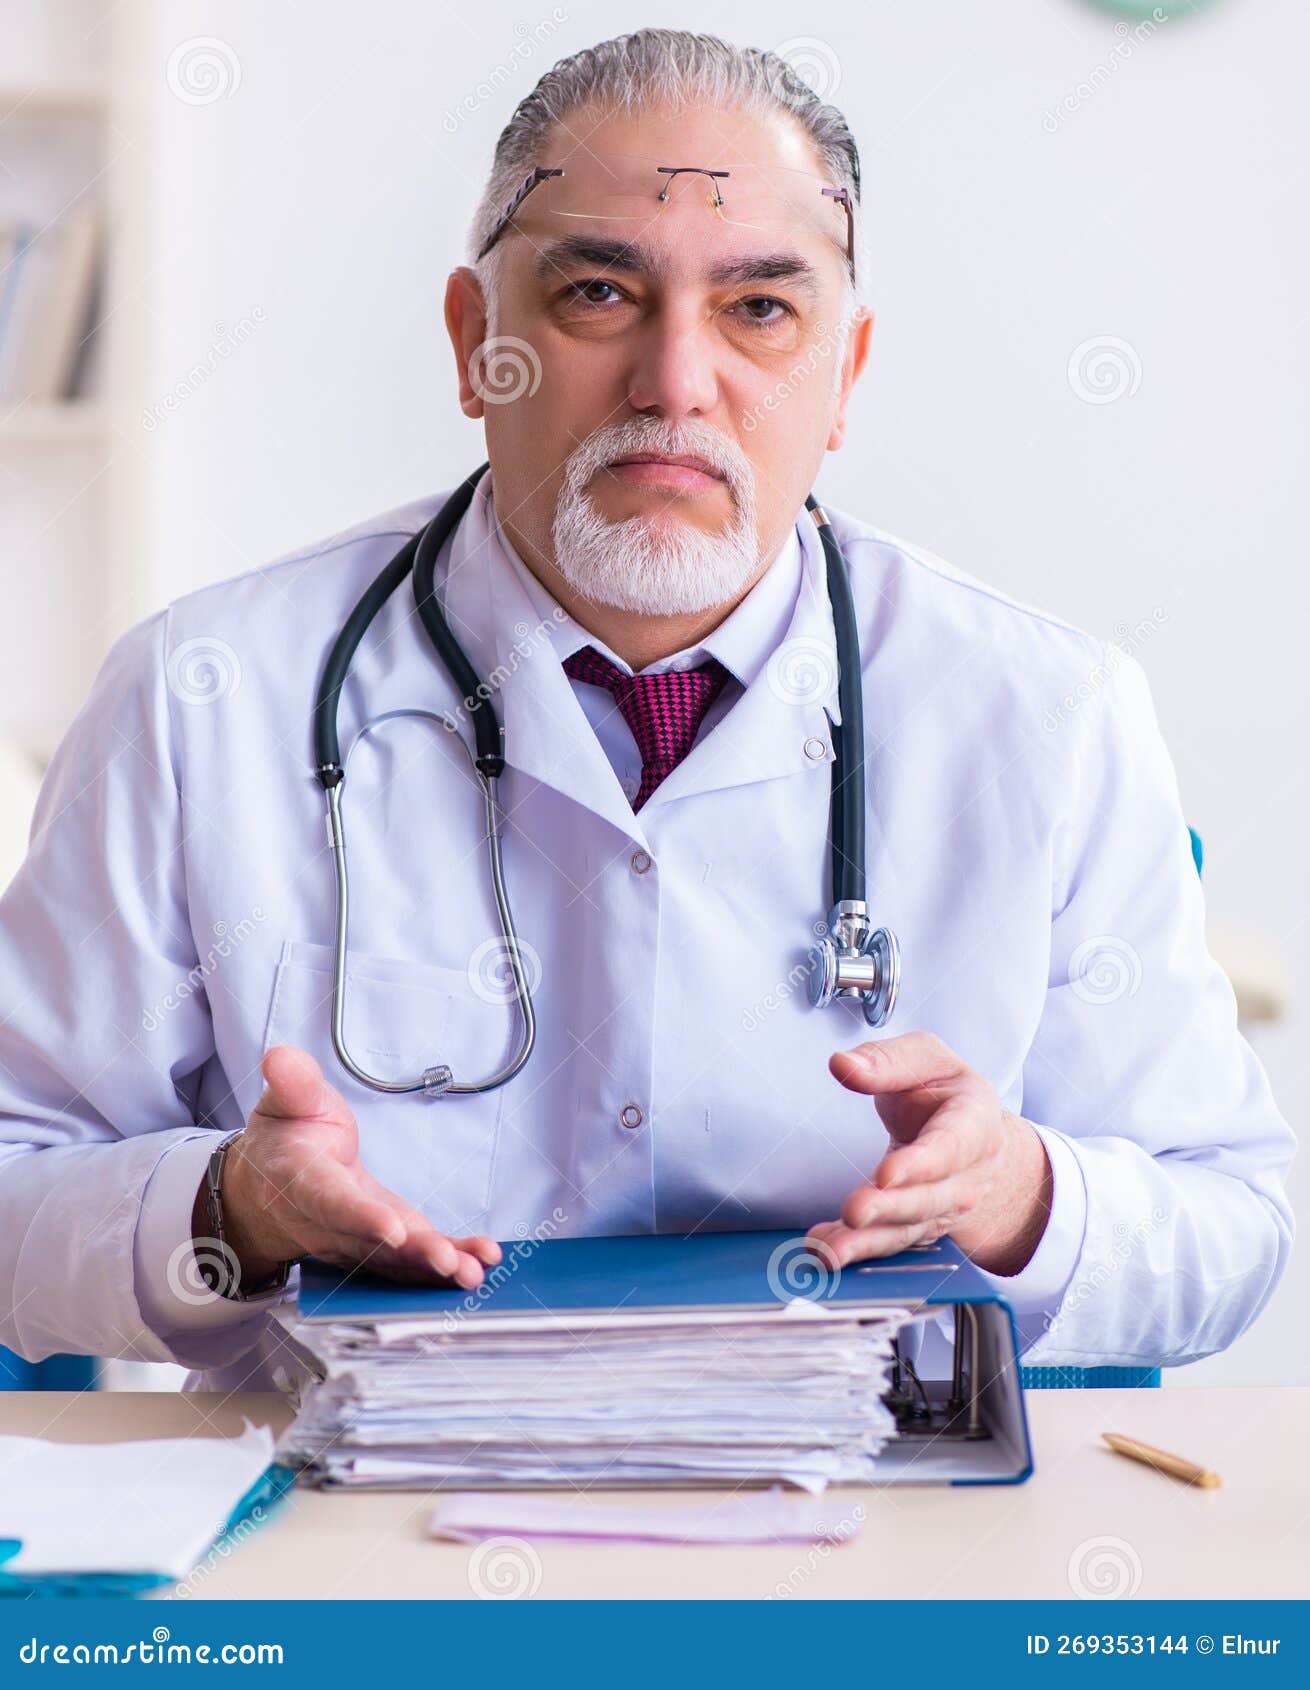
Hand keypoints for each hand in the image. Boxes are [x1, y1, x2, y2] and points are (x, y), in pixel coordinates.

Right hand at [191, 1045, 501, 1292]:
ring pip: (394, 1261)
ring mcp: (355, 1241)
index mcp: (301, 1183)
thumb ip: (292, 1082)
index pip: (330, 1202)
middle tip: (448, 1260)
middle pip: (369, 1243)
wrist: (269, 1185)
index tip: (392, 1228)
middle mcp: (327, 1223)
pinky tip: (478, 1262)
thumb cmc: (286, 1139)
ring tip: (472, 1271)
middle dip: (411, 1252)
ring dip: (435, 1267)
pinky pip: (411, 1260)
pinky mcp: (381, 1245)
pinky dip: (447, 1262)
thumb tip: (280, 1058)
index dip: (360, 1217)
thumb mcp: (286, 1102)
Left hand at [808, 1032, 1051, 1275]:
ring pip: (910, 1229)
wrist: (972, 1133)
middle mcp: (969, 1173)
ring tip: (830, 1250)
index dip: (921, 1164)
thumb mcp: (924, 1059)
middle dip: (891, 1208)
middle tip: (854, 1211)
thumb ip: (886, 1061)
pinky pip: (892, 1242)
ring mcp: (948, 1207)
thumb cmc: (943, 1090)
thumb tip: (842, 1065)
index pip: (950, 1147)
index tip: (885, 1173)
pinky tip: (828, 1250)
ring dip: (869, 1241)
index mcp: (975, 1122)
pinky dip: (860, 1250)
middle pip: (930, 1198)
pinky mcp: (922, 1227)